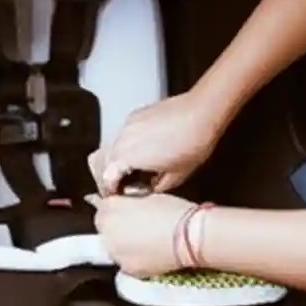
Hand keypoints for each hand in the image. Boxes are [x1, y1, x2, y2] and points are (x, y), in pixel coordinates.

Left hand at [87, 193, 195, 277]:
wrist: (188, 236)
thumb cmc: (173, 211)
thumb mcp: (148, 196)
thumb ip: (129, 200)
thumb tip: (125, 201)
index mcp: (111, 208)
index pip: (101, 208)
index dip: (114, 209)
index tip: (123, 211)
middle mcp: (106, 231)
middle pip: (104, 229)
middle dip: (116, 227)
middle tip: (136, 226)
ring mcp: (114, 252)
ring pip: (113, 248)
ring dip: (122, 244)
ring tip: (144, 241)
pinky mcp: (126, 268)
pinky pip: (125, 262)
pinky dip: (133, 258)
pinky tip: (148, 253)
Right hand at [88, 90, 229, 195]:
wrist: (203, 111)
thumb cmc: (193, 142)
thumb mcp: (176, 176)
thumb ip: (155, 187)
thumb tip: (148, 189)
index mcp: (127, 158)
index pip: (106, 179)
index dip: (110, 190)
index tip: (116, 194)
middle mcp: (121, 140)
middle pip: (102, 162)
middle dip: (109, 175)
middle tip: (121, 184)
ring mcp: (127, 126)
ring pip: (110, 147)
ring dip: (115, 159)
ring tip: (132, 167)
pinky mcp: (136, 116)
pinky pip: (122, 134)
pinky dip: (125, 145)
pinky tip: (143, 149)